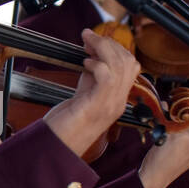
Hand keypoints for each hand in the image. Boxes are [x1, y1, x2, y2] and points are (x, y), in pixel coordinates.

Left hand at [44, 28, 140, 158]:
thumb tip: (92, 51)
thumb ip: (91, 76)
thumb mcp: (83, 95)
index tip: (96, 40)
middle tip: (90, 37)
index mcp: (116, 99)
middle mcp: (117, 102)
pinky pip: (107, 77)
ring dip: (103, 48)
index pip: (131, 66)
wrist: (57, 150)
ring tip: (87, 42)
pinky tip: (85, 63)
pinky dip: (97, 64)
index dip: (116, 47)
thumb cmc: (65, 125)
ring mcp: (109, 106)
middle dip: (111, 43)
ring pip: (120, 66)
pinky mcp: (96, 107)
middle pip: (129, 62)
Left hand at [139, 105, 188, 187]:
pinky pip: (169, 118)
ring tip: (165, 124)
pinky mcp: (176, 136)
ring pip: (184, 112)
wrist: (156, 177)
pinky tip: (157, 127)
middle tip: (178, 116)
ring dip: (173, 113)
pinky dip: (161, 118)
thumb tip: (188, 112)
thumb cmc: (169, 164)